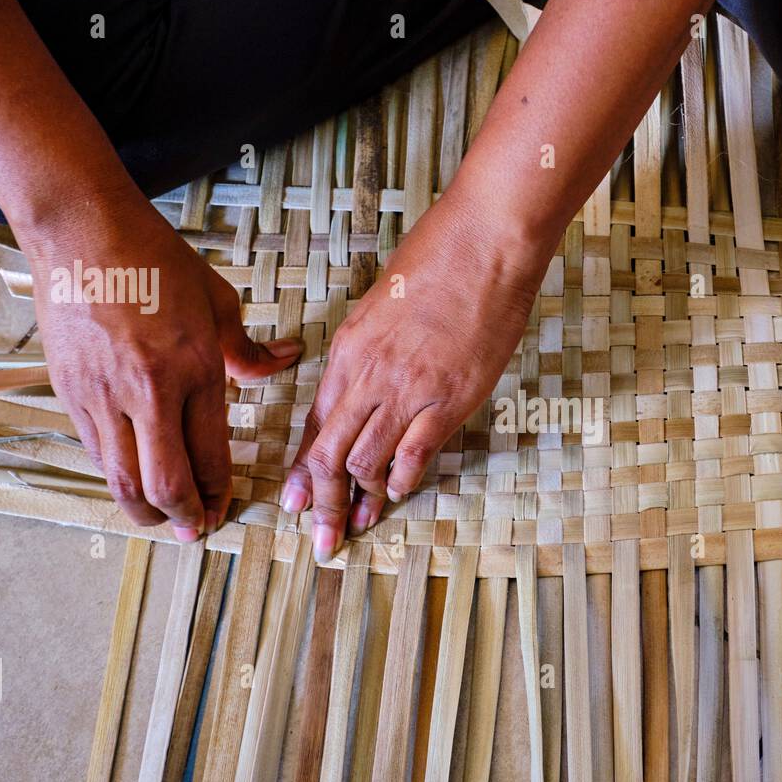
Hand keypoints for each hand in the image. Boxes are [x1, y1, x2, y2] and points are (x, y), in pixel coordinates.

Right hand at [23, 198, 300, 538]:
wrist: (82, 230)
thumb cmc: (155, 260)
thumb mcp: (217, 301)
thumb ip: (247, 348)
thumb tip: (284, 359)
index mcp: (193, 369)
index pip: (210, 455)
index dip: (219, 493)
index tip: (224, 507)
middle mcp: (148, 391)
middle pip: (163, 484)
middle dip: (184, 518)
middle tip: (196, 530)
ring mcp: (104, 395)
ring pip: (122, 479)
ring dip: (146, 509)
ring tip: (164, 517)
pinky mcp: (70, 392)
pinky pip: (96, 453)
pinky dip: (117, 477)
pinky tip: (133, 479)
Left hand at [280, 190, 549, 561]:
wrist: (484, 243)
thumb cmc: (437, 259)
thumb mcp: (382, 303)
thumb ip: (368, 347)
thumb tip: (364, 381)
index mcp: (348, 350)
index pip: (315, 423)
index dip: (304, 469)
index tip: (297, 499)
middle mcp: (369, 375)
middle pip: (331, 453)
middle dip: (322, 503)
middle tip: (321, 539)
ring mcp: (409, 390)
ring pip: (367, 460)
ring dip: (361, 500)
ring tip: (360, 525)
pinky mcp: (449, 398)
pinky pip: (415, 452)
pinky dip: (403, 478)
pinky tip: (400, 492)